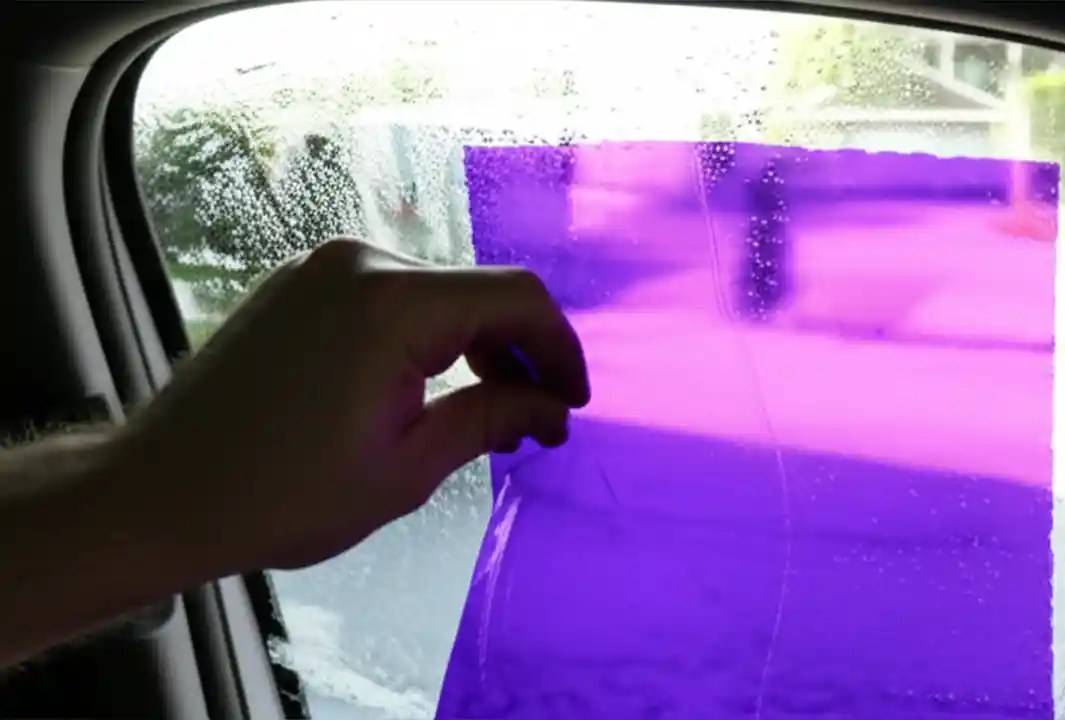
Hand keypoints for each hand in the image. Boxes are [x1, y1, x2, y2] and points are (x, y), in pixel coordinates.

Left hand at [115, 238, 589, 572]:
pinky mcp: (298, 284)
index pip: (516, 299)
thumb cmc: (284, 494)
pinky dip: (426, 337)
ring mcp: (322, 268)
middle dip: (520, 353)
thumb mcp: (407, 468)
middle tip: (537, 422)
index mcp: (394, 304)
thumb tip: (552, 408)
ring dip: (474, 346)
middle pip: (478, 292)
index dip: (560, 349)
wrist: (159, 492)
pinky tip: (429, 389)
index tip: (573, 404)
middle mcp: (361, 263)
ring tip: (489, 412)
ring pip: (436, 294)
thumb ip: (491, 419)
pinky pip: (389, 298)